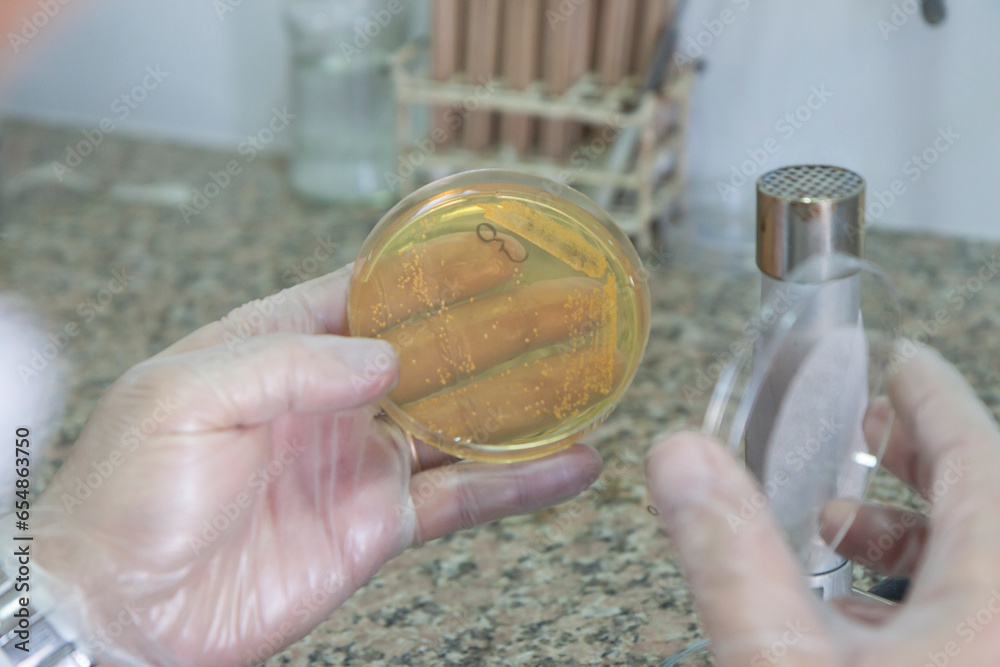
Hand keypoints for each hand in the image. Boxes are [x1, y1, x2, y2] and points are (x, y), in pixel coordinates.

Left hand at [29, 263, 601, 666]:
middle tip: (563, 305)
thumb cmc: (126, 497)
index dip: (432, 270)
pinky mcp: (380, 523)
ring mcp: (360, 460)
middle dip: (498, 329)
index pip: (370, 293)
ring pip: (462, 421)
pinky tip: (571, 466)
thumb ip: (285, 366)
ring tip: (586, 376)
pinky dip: (521, 483)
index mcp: (277, 347)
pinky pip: (463, 496)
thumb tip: (384, 358)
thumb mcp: (182, 400)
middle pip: (433, 352)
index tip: (493, 249)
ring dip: (523, 402)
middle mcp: (330, 399)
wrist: (126, 614)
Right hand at [646, 344, 999, 665]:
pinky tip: (851, 611)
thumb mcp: (781, 661)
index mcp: (995, 595)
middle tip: (868, 429)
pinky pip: (973, 616)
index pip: (978, 459)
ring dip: (911, 531)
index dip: (935, 400)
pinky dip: (920, 593)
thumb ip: (729, 555)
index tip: (906, 364)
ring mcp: (999, 651)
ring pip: (980, 563)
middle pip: (985, 504)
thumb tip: (682, 458)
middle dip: (918, 458)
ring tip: (837, 524)